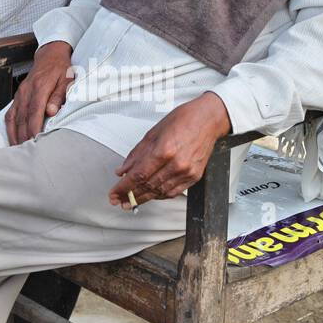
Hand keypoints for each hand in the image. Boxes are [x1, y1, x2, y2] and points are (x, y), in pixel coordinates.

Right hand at [5, 40, 73, 145]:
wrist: (50, 55)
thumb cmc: (62, 69)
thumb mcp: (67, 80)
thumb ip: (59, 96)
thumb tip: (51, 111)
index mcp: (40, 87)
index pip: (34, 112)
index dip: (34, 128)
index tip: (35, 142)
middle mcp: (26, 91)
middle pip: (23, 118)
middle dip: (24, 136)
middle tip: (28, 153)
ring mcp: (20, 94)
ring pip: (14, 118)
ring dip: (15, 135)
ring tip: (19, 150)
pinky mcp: (17, 97)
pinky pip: (10, 114)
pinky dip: (10, 128)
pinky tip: (13, 139)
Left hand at [108, 93, 230, 208]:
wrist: (208, 119)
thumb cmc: (183, 120)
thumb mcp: (153, 133)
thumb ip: (137, 154)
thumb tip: (123, 170)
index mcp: (164, 150)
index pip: (138, 175)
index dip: (123, 187)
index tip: (113, 193)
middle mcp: (176, 164)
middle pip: (147, 186)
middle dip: (129, 196)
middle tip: (117, 201)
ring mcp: (186, 172)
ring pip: (159, 192)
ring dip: (143, 198)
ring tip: (130, 202)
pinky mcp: (194, 177)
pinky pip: (173, 192)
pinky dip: (159, 195)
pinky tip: (150, 196)